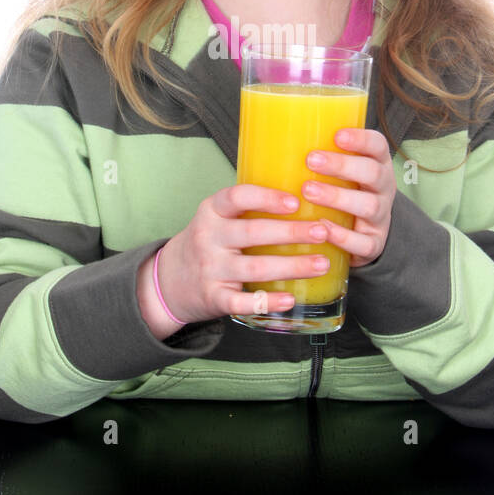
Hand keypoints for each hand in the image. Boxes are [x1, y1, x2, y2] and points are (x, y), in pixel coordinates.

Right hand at [154, 184, 335, 325]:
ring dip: (292, 266)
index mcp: (211, 211)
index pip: (236, 197)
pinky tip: (291, 298)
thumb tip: (304, 193)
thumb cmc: (209, 243)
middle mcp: (208, 238)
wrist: (171, 279)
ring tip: (321, 263)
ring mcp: (210, 269)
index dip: (266, 198)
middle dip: (291, 232)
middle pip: (253, 233)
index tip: (295, 201)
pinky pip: (243, 301)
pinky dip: (268, 301)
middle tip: (322, 231)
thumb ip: (247, 207)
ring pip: (254, 268)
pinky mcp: (213, 297)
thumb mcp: (217, 218)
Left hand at [301, 128, 396, 267]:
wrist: (363, 234)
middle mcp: (384, 189)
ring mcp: (381, 217)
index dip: (361, 139)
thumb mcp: (340, 172)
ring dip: (338, 197)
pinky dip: (343, 236)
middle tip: (311, 160)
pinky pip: (364, 242)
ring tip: (308, 191)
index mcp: (377, 164)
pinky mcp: (374, 244)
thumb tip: (270, 135)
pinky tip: (322, 228)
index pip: (378, 145)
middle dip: (343, 166)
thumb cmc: (343, 192)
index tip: (337, 135)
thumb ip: (319, 157)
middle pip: (372, 173)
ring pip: (369, 206)